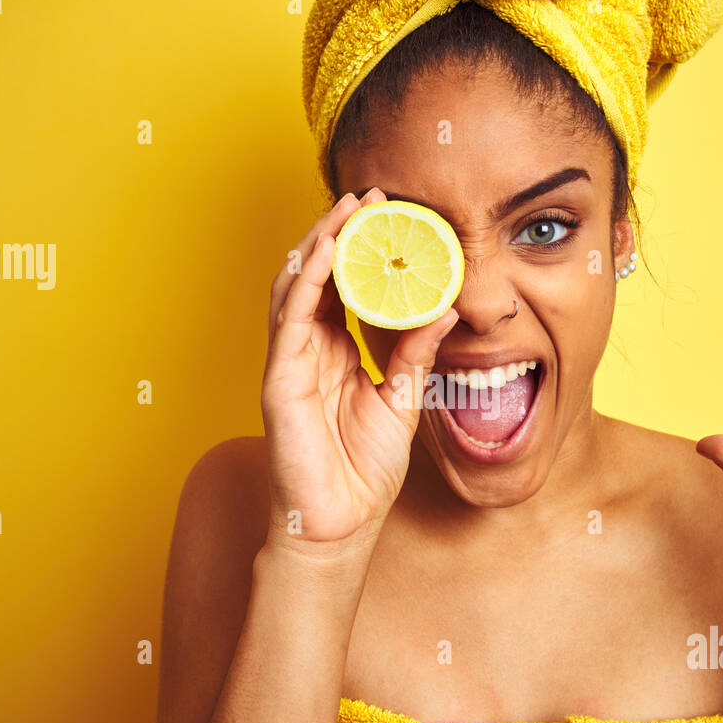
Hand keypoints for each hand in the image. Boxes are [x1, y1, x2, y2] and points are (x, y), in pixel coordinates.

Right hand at [261, 188, 458, 551]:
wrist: (340, 526)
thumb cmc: (362, 471)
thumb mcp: (401, 399)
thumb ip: (416, 352)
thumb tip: (444, 307)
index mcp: (334, 353)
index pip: (342, 288)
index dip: (358, 251)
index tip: (386, 216)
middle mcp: (307, 351)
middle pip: (314, 277)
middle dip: (336, 233)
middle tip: (367, 196)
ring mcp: (289, 362)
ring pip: (294, 288)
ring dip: (316, 245)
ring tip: (344, 211)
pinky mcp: (279, 380)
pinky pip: (288, 322)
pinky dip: (303, 283)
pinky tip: (321, 254)